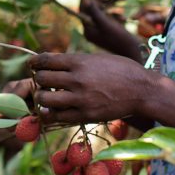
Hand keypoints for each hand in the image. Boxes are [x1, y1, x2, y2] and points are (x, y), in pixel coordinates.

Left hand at [29, 52, 150, 124]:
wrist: (142, 90)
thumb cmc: (122, 70)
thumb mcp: (97, 58)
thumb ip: (76, 61)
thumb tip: (55, 63)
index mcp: (79, 61)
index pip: (45, 60)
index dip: (34, 62)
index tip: (32, 65)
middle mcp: (76, 79)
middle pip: (41, 79)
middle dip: (38, 79)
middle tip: (42, 82)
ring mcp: (80, 98)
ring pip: (45, 99)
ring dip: (42, 97)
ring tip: (47, 97)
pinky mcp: (85, 115)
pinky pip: (58, 116)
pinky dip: (51, 113)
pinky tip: (54, 110)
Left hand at [79, 0, 140, 60]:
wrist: (135, 52)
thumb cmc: (119, 39)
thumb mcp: (105, 23)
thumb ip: (94, 11)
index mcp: (88, 30)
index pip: (83, 11)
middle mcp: (93, 29)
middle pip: (95, 8)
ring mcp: (102, 29)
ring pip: (105, 10)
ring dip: (115, 2)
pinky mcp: (111, 29)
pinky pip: (112, 17)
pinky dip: (118, 14)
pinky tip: (125, 18)